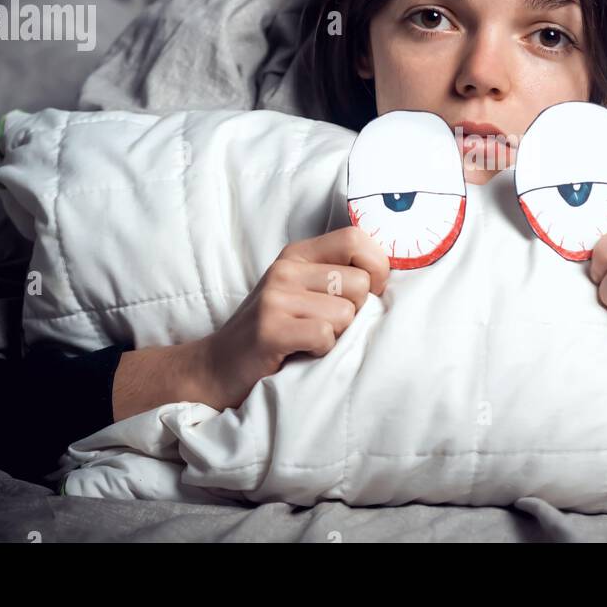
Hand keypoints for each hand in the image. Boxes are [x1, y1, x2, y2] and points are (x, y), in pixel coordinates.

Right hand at [191, 225, 389, 410]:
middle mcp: (286, 269)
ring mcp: (275, 298)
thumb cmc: (273, 332)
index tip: (369, 293)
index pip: (356, 238)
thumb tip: (389, 277)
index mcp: (298, 254)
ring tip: (309, 341)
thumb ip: (337, 277)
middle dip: (355, 313)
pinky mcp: (270, 329)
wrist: (217, 367)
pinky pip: (325, 335)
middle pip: (360, 283)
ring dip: (337, 336)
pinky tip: (300, 352)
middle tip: (325, 327)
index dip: (376, 267)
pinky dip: (321, 351)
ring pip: (347, 313)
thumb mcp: (302, 293)